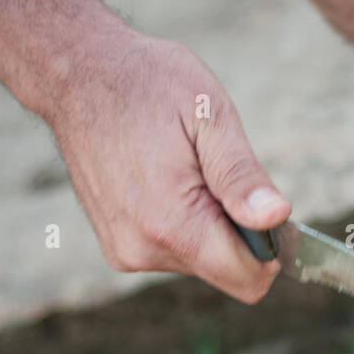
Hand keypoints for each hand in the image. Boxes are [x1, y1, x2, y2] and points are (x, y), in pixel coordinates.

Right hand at [47, 30, 290, 301]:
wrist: (76, 75)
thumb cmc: (147, 84)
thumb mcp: (209, 114)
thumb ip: (242, 175)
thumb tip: (277, 217)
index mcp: (171, 224)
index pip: (246, 278)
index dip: (270, 249)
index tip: (263, 206)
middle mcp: (144, 250)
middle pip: (226, 270)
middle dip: (236, 231)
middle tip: (213, 172)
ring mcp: (126, 252)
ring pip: (201, 261)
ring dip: (208, 224)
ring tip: (182, 169)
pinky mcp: (118, 248)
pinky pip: (174, 252)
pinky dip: (183, 224)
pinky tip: (162, 180)